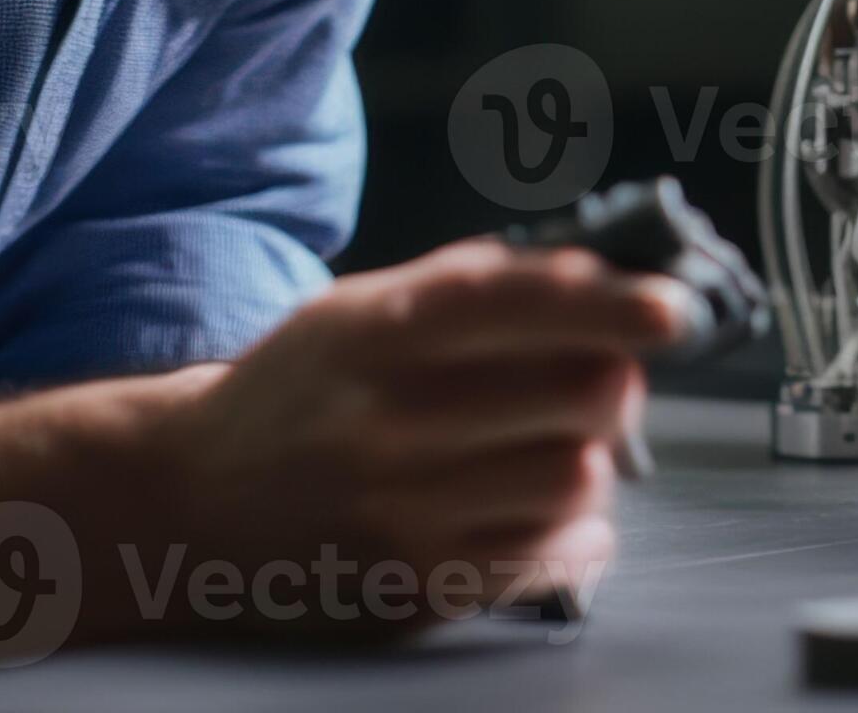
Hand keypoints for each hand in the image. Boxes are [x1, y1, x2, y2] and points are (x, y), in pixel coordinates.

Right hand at [0, 237, 695, 701]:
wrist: (185, 505)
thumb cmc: (294, 394)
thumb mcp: (359, 308)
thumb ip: (472, 282)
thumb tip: (594, 270)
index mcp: (379, 333)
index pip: (527, 303)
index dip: (616, 303)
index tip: (672, 308)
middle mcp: (392, 422)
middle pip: (583, 395)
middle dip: (614, 380)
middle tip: (598, 378)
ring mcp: (406, 513)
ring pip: (578, 478)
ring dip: (588, 457)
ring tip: (546, 445)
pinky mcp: (417, 588)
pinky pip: (549, 556)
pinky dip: (570, 529)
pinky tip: (536, 507)